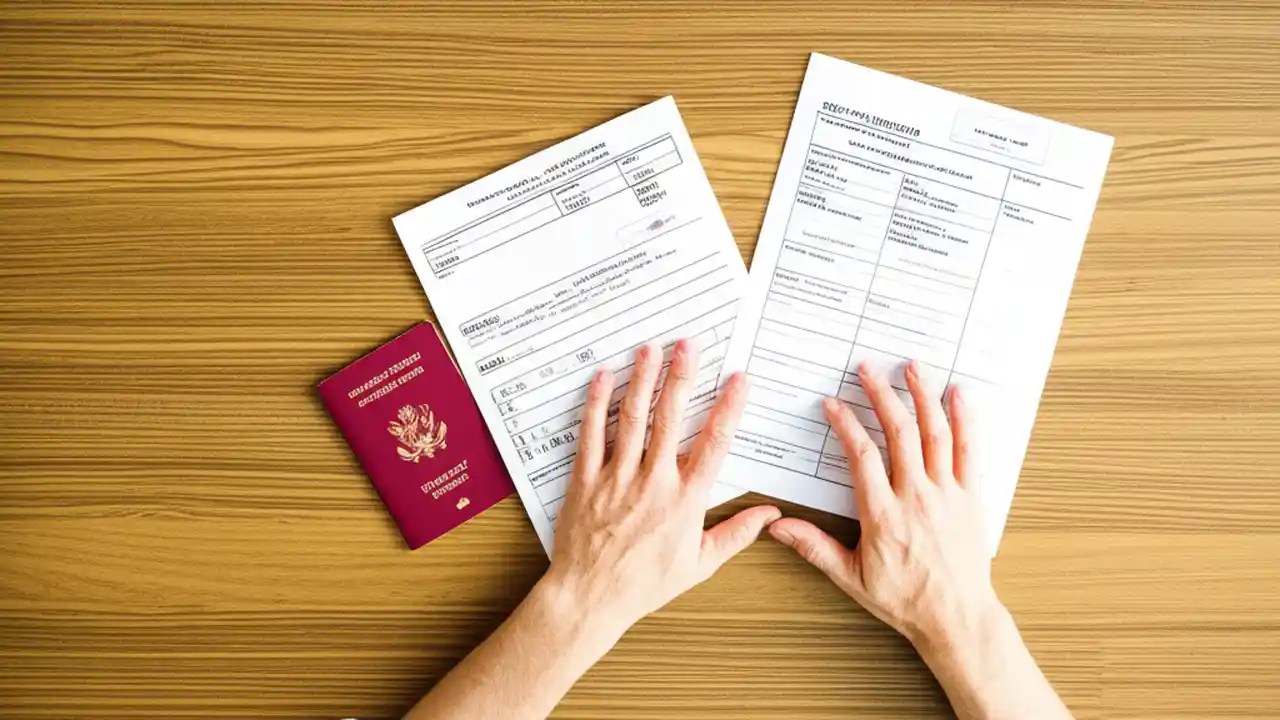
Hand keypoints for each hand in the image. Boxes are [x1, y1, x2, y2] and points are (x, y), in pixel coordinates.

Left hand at [542, 339, 780, 633]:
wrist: (590, 597)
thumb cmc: (644, 585)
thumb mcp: (699, 565)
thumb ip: (736, 534)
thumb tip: (771, 515)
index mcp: (685, 500)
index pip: (714, 444)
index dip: (728, 408)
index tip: (738, 379)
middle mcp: (653, 481)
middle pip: (671, 418)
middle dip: (682, 376)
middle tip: (689, 343)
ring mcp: (617, 477)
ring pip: (632, 418)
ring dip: (643, 379)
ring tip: (651, 348)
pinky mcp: (586, 479)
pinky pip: (591, 433)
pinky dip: (597, 402)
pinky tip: (603, 376)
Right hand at [768, 360, 998, 652]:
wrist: (957, 617)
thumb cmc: (904, 600)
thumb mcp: (852, 577)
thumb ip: (814, 547)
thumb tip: (777, 526)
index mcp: (883, 515)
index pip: (861, 456)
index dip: (846, 424)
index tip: (833, 404)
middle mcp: (917, 497)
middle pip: (899, 433)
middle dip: (881, 395)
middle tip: (867, 369)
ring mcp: (947, 494)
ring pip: (935, 433)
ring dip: (922, 396)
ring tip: (911, 368)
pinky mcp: (971, 497)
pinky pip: (969, 450)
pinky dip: (965, 419)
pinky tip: (958, 394)